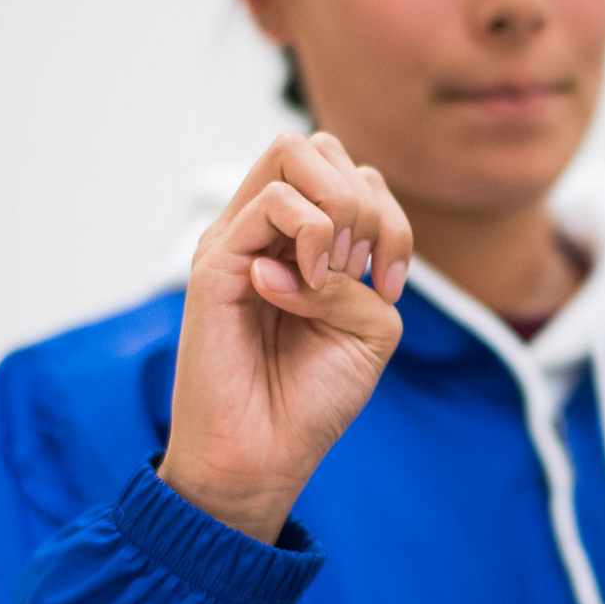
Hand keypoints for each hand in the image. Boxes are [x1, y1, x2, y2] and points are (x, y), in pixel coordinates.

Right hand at [157, 132, 411, 542]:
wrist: (261, 457)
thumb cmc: (310, 399)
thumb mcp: (370, 328)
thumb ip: (368, 273)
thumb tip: (330, 241)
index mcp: (302, 245)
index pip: (350, 173)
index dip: (389, 214)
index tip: (390, 281)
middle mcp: (265, 233)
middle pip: (318, 146)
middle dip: (364, 199)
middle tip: (362, 269)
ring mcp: (237, 241)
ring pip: (293, 152)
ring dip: (340, 209)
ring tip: (336, 273)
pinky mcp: (214, 262)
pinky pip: (270, 203)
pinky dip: (312, 236)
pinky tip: (310, 285)